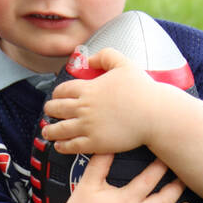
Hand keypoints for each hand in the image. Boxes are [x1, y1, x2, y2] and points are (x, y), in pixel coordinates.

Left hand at [42, 47, 156, 154]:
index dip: (56, 94)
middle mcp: (84, 107)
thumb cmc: (142, 90)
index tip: (56, 98)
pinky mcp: (95, 143)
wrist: (154, 114)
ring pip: (59, 129)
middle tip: (49, 113)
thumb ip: (105, 56)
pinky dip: (62, 146)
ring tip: (48, 132)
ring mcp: (88, 126)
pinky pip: (71, 146)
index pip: (61, 91)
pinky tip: (59, 146)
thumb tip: (90, 60)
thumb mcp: (124, 63)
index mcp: (88, 89)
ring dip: (50, 130)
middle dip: (50, 110)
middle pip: (55, 109)